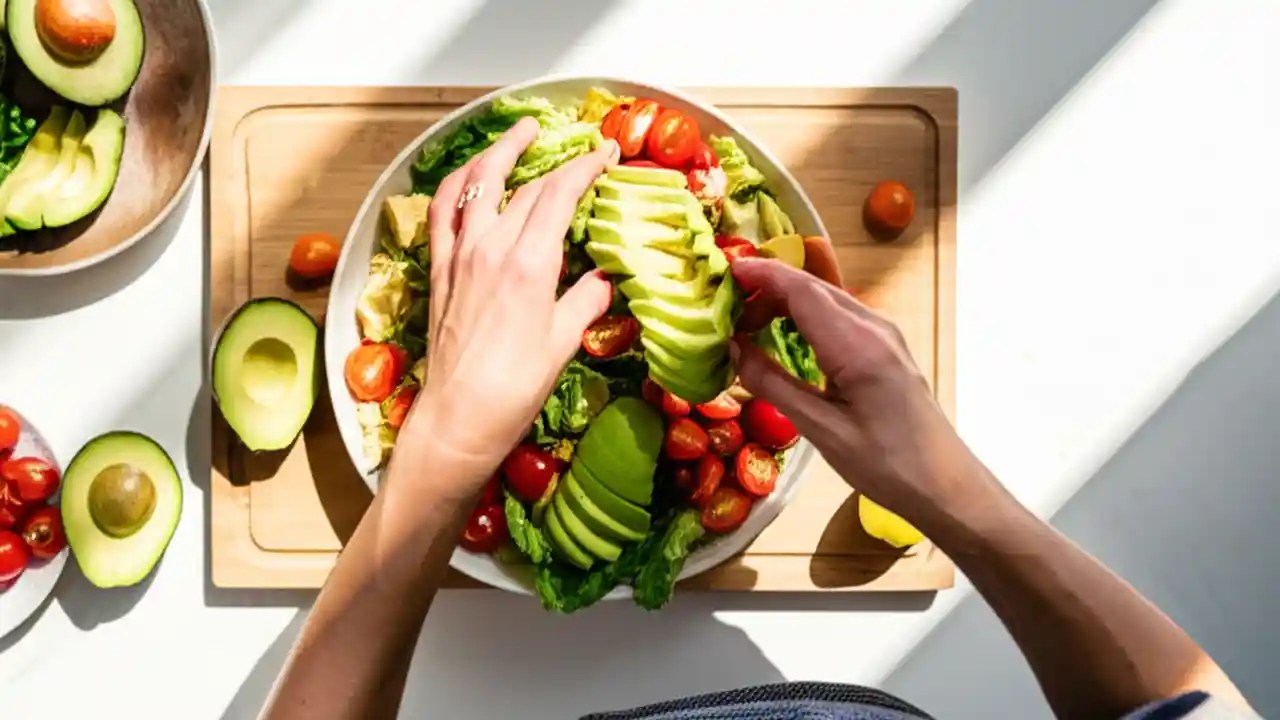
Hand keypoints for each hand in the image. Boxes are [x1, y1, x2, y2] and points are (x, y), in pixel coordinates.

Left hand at [396, 118, 618, 499]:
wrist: (458, 418)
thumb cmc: (516, 388)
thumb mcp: (564, 342)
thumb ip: (587, 297)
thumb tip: (606, 274)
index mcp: (529, 263)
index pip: (560, 195)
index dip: (586, 168)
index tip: (607, 154)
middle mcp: (491, 247)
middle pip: (527, 186)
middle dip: (559, 162)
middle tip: (583, 150)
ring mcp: (460, 254)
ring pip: (479, 184)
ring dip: (501, 151)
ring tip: (521, 132)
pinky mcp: (440, 269)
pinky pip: (443, 211)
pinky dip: (457, 184)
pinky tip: (469, 174)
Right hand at [730, 258, 988, 523]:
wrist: (944, 484)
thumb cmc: (885, 464)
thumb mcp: (820, 429)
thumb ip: (773, 384)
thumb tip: (732, 348)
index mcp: (858, 345)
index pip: (801, 289)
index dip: (761, 275)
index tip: (722, 276)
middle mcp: (874, 328)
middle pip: (812, 287)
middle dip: (766, 288)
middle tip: (724, 311)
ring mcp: (884, 335)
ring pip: (825, 299)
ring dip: (784, 302)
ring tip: (746, 325)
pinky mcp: (886, 347)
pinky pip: (838, 317)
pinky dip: (804, 317)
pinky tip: (783, 338)